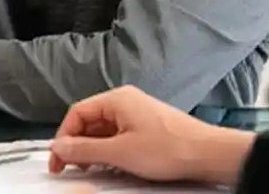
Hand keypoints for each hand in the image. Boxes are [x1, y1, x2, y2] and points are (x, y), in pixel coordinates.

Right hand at [49, 86, 253, 185]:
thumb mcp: (120, 153)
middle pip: (89, 121)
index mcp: (116, 100)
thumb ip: (84, 150)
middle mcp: (125, 102)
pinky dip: (110, 150)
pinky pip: (119, 136)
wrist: (210, 154)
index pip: (76, 114)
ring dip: (93, 149)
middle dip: (77, 145)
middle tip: (70, 167)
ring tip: (91, 169)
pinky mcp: (148, 127)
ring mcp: (137, 114)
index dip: (63, 137)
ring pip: (104, 130)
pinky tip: (111, 165)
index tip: (57, 160)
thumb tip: (59, 148)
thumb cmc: (171, 148)